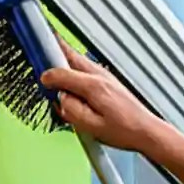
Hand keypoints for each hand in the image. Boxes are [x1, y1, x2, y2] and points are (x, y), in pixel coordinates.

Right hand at [40, 40, 170, 152]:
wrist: (146, 131)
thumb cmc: (124, 131)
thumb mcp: (92, 127)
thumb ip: (72, 110)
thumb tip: (60, 99)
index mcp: (94, 86)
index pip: (61, 71)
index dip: (46, 72)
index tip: (36, 69)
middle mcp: (99, 76)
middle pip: (69, 55)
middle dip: (52, 53)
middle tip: (38, 55)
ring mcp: (104, 75)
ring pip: (77, 60)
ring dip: (62, 62)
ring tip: (51, 74)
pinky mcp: (106, 80)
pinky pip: (84, 69)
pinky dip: (72, 71)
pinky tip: (68, 84)